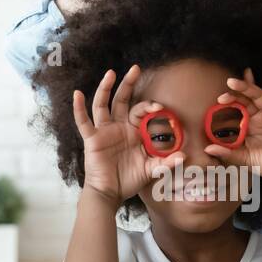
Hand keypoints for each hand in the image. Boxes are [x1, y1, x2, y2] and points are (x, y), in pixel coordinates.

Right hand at [73, 65, 181, 207]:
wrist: (110, 193)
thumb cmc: (129, 180)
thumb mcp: (151, 170)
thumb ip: (167, 163)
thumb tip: (184, 156)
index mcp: (133, 131)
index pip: (140, 111)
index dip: (149, 106)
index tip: (158, 107)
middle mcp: (118, 127)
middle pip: (122, 100)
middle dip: (128, 84)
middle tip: (136, 68)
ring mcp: (103, 131)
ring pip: (103, 104)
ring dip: (105, 88)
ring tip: (111, 73)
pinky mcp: (92, 139)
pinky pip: (83, 122)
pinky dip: (79, 108)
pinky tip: (77, 94)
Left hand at [205, 58, 261, 186]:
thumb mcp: (245, 160)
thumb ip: (227, 153)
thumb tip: (206, 149)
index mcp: (247, 129)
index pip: (232, 114)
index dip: (223, 110)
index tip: (213, 108)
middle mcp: (257, 118)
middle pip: (242, 101)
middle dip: (231, 97)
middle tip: (221, 97)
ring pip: (256, 95)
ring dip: (245, 86)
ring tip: (232, 81)